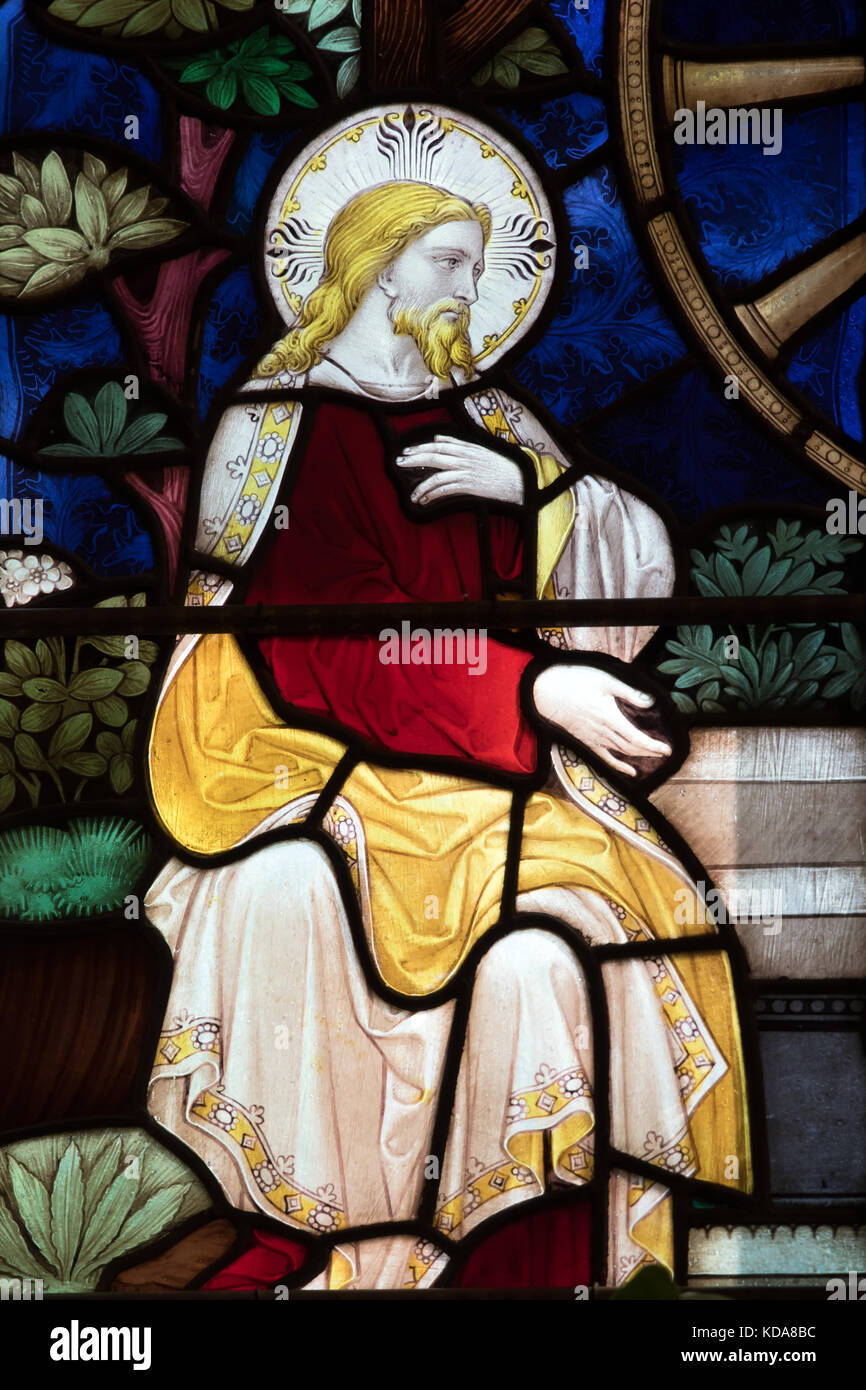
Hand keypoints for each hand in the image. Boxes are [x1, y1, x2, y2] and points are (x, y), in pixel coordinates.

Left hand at [395, 435, 524, 506]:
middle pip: (434, 456)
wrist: (519, 480)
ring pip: (437, 476)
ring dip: (421, 486)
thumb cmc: (501, 467)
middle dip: (414, 459)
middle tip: (399, 462)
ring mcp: (466, 471)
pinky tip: (425, 501)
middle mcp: (465, 457)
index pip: (439, 444)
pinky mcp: (469, 486)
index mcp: (467, 447)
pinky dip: (433, 495)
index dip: (420, 447)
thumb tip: (438, 439)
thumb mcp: (480, 450)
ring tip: (411, 495)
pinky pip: (446, 490)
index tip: (406, 450)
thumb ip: (458, 444)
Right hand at [532, 664, 671, 777]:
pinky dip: (620, 767)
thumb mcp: (605, 680)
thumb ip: (629, 693)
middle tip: (665, 753)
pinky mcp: (586, 742)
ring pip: (622, 753)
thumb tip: (650, 702)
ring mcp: (594, 739)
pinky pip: (606, 759)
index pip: (637, 738)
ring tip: (654, 757)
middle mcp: (604, 733)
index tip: (667, 749)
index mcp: (610, 718)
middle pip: (632, 748)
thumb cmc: (574, 682)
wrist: (546, 693)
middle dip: (651, 752)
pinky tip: (631, 772)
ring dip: (639, 757)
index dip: (654, 746)